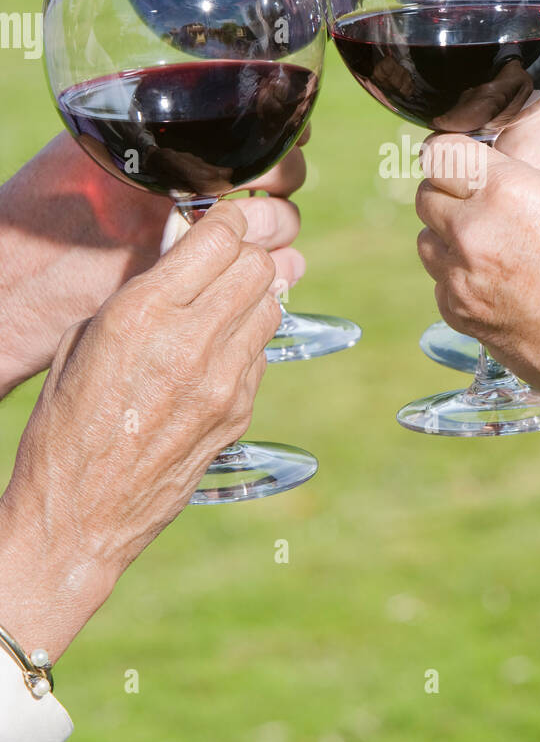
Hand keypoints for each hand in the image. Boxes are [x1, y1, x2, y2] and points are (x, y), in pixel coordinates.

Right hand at [0, 201, 281, 661]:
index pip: (222, 238)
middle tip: (227, 260)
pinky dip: (248, 340)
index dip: (228, 223)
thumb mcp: (86, 340)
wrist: (78, 518)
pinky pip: (261, 352)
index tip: (223, 223)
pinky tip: (217, 350)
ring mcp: (222, 382)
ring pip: (271, 305)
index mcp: (142, 314)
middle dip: (246, 255)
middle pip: (257, 266)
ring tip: (225, 302)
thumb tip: (192, 262)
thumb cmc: (65, 426)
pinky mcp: (238, 413)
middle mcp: (190, 343)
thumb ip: (145, 295)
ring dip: (254, 295)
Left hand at [416, 135, 539, 427]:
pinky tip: (495, 283)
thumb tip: (502, 177)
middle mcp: (476, 234)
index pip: (444, 152)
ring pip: (428, 241)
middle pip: (427, 193)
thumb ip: (531, 184)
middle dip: (449, 191)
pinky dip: (459, 279)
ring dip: (449, 236)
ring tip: (489, 243)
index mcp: (509, 192)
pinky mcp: (464, 320)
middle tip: (478, 199)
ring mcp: (464, 281)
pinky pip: (442, 286)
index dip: (453, 151)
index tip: (463, 157)